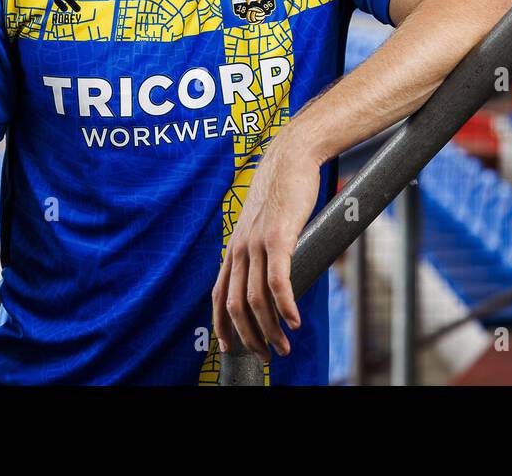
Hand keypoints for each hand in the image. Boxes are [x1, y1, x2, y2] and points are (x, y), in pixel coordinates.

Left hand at [211, 126, 323, 359]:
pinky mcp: (278, 237)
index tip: (231, 348)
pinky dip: (284, 306)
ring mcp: (257, 243)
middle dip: (248, 338)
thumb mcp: (264, 222)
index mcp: (234, 247)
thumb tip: (274, 271)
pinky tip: (293, 321)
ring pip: (255, 299)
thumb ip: (263, 247)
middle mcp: (240, 248)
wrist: (291, 156)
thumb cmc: (282, 188)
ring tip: (284, 346)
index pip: (218, 296)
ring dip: (269, 329)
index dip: (222, 326)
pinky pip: (277, 281)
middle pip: (234, 306)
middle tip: (266, 356)